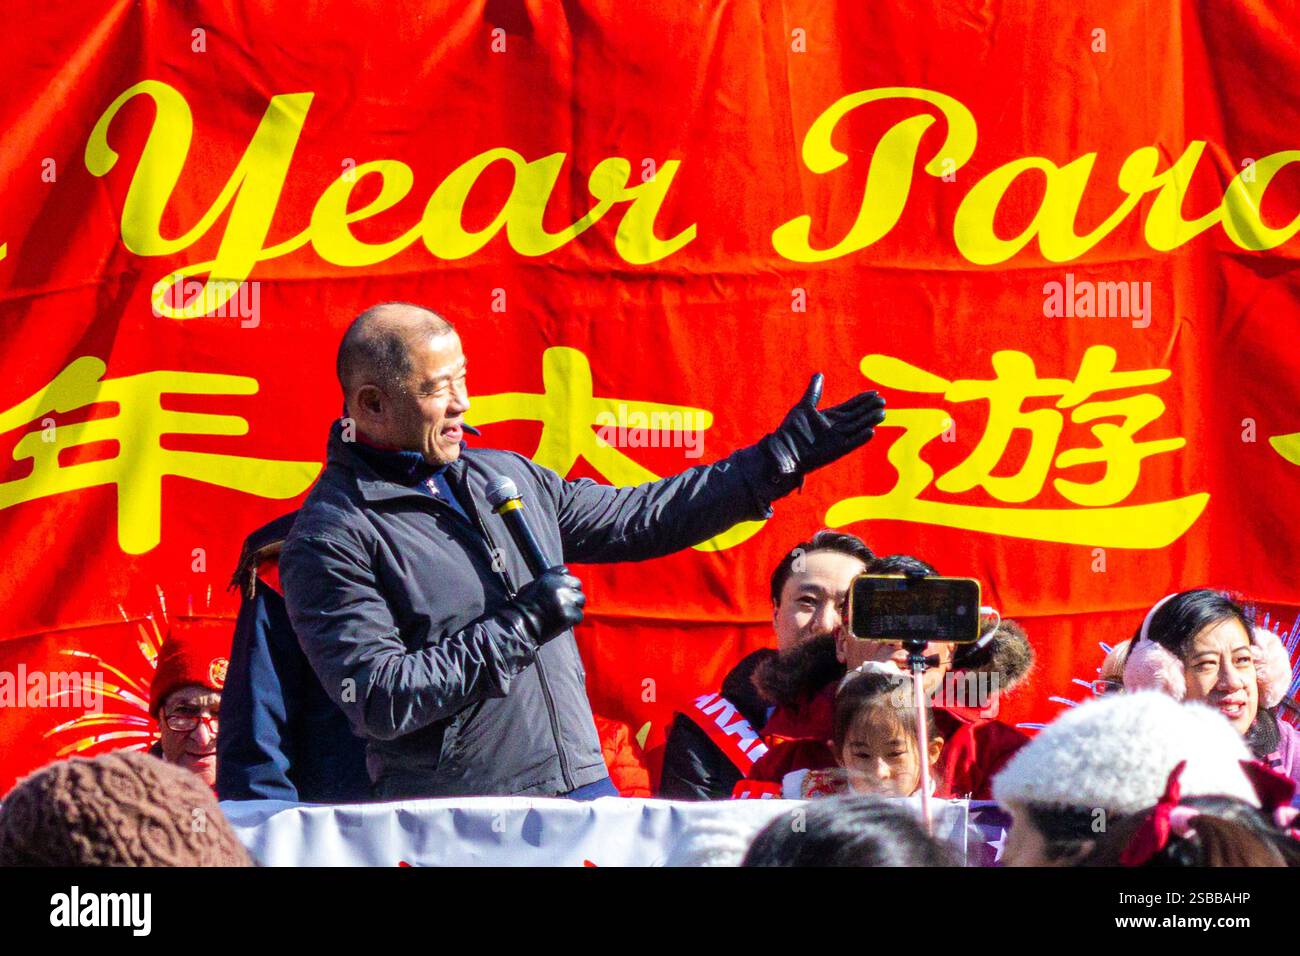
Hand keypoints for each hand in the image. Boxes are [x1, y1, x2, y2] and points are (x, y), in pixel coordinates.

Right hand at [512, 565, 585, 642]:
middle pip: (577, 583)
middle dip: (573, 593)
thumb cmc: (522, 608)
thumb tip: (558, 584)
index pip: (565, 571)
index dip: (565, 580)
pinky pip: (579, 615)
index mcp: (548, 577)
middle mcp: (559, 586)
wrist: (520, 625)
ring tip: (563, 613)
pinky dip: (573, 620)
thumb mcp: (532, 587)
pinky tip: (563, 622)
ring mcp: (565, 600)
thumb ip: (547, 583)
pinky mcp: (568, 614)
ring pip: (581, 599)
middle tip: (566, 603)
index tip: (563, 588)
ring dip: (575, 606)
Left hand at [763, 373, 885, 476]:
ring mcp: (837, 439)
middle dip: (869, 408)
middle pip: (857, 416)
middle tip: (882, 400)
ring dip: (869, 421)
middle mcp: (836, 428)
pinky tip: (871, 431)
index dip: (862, 400)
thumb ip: (814, 392)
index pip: (851, 407)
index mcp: (830, 417)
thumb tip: (819, 374)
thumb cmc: (791, 430)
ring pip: (857, 428)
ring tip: (882, 413)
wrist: (783, 450)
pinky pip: (851, 443)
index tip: (875, 392)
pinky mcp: (835, 450)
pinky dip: (860, 438)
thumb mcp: (804, 407)